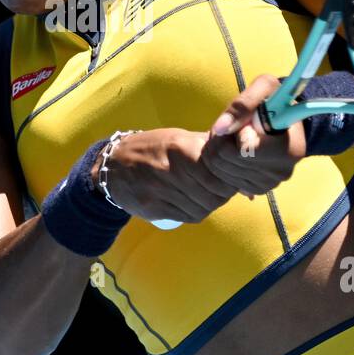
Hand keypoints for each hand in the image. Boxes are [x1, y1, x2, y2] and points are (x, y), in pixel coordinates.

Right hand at [92, 128, 237, 225]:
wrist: (112, 167)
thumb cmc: (151, 148)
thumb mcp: (177, 138)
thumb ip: (207, 146)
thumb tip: (241, 154)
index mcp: (179, 149)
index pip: (217, 171)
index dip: (229, 177)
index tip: (229, 175)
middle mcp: (170, 170)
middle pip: (213, 193)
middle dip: (222, 193)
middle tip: (221, 188)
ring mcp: (161, 192)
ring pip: (202, 208)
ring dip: (210, 204)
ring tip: (206, 195)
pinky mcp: (154, 209)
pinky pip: (187, 216)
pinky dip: (196, 212)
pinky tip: (193, 203)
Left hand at [202, 74, 305, 196]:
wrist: (286, 120)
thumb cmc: (276, 101)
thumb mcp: (265, 88)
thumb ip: (243, 103)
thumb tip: (220, 128)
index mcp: (289, 149)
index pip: (243, 151)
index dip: (236, 134)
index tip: (245, 123)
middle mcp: (281, 172)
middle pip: (227, 163)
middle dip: (222, 142)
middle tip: (232, 127)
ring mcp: (269, 184)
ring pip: (222, 173)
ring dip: (219, 152)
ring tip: (233, 137)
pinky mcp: (257, 190)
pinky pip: (225, 181)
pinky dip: (223, 165)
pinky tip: (234, 152)